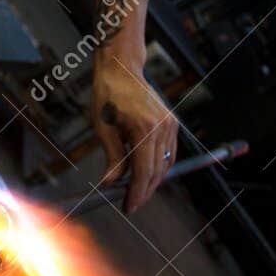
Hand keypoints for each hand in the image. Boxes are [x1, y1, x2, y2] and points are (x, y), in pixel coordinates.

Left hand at [91, 56, 178, 212]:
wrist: (121, 68)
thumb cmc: (108, 95)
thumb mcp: (103, 128)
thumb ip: (112, 158)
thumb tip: (110, 184)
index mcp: (144, 129)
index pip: (144, 173)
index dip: (136, 194)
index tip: (127, 207)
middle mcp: (162, 128)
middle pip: (157, 172)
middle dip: (143, 191)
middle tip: (129, 203)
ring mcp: (170, 125)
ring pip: (165, 165)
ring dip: (151, 181)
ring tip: (134, 191)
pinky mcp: (172, 123)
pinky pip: (169, 154)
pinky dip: (158, 166)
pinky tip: (144, 173)